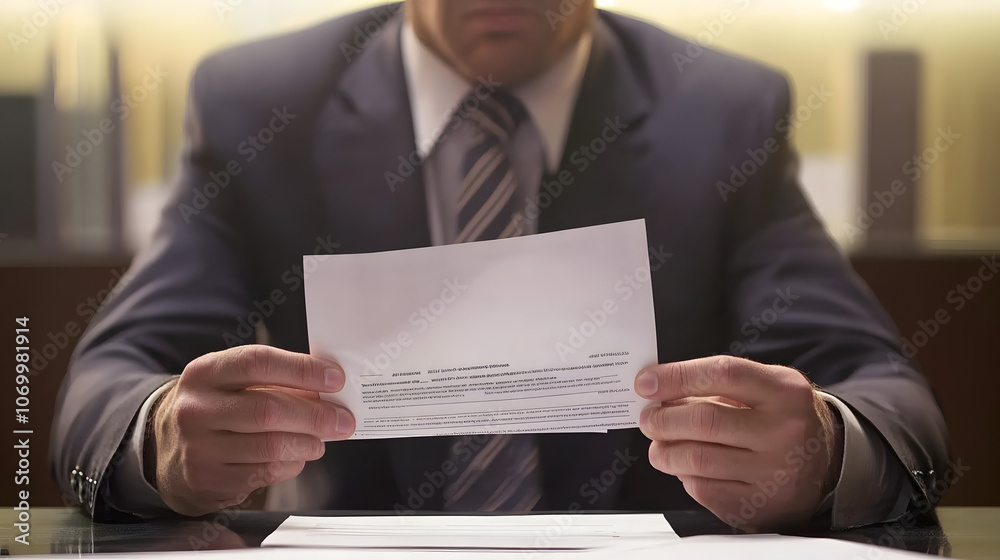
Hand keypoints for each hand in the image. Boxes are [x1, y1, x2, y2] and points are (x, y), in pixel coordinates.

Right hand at [149, 345, 353, 515]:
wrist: (165, 449)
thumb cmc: (213, 408)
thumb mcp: (230, 383)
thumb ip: (274, 380)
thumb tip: (326, 387)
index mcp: (204, 373)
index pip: (258, 362)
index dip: (302, 369)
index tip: (334, 378)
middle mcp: (196, 409)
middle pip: (268, 410)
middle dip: (316, 415)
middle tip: (342, 419)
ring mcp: (198, 448)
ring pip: (270, 446)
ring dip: (308, 443)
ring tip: (320, 439)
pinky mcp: (207, 481)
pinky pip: (264, 473)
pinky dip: (290, 465)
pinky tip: (296, 457)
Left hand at [634, 355, 837, 530]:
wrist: (824, 465)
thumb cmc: (782, 419)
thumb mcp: (765, 388)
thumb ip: (716, 385)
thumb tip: (658, 390)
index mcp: (785, 391)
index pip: (723, 373)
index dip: (677, 376)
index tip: (646, 382)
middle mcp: (784, 430)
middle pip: (704, 420)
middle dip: (663, 419)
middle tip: (648, 418)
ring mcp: (774, 471)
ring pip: (697, 459)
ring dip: (665, 451)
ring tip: (659, 445)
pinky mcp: (761, 504)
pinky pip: (704, 489)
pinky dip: (684, 476)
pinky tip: (685, 468)